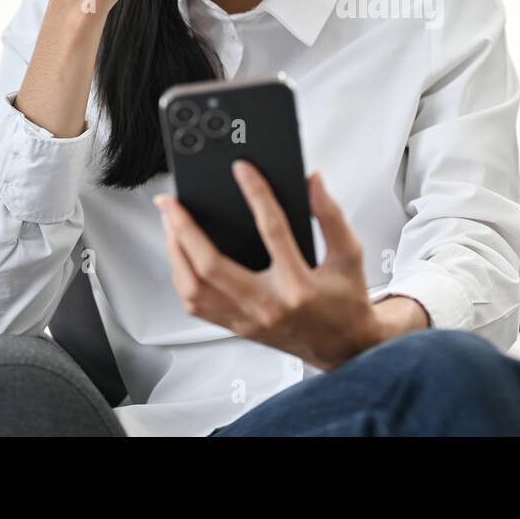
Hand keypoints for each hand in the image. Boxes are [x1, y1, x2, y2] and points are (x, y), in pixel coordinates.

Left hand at [153, 161, 385, 370]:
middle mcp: (268, 305)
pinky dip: (182, 278)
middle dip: (185, 230)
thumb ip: (330, 215)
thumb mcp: (348, 255)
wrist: (344, 348)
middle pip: (212, 266)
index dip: (256, 194)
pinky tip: (181, 257)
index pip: (273, 231)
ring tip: (171, 226)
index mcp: (299, 286)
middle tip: (172, 203)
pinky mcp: (238, 327)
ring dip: (176, 254)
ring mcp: (248, 320)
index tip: (242, 170)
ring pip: (195, 289)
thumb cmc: (346, 302)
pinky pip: (198, 305)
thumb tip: (312, 182)